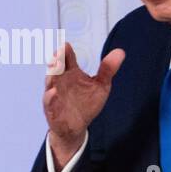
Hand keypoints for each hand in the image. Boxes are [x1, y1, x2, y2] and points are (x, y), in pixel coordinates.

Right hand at [43, 42, 124, 168]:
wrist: (76, 126)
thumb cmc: (86, 103)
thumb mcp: (101, 86)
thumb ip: (107, 69)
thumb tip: (121, 52)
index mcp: (71, 73)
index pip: (67, 59)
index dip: (66, 52)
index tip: (66, 45)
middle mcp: (60, 82)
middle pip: (56, 69)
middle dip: (56, 61)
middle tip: (58, 53)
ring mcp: (55, 95)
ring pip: (50, 84)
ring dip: (51, 76)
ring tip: (54, 67)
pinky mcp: (52, 110)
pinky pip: (49, 103)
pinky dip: (50, 98)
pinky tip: (53, 92)